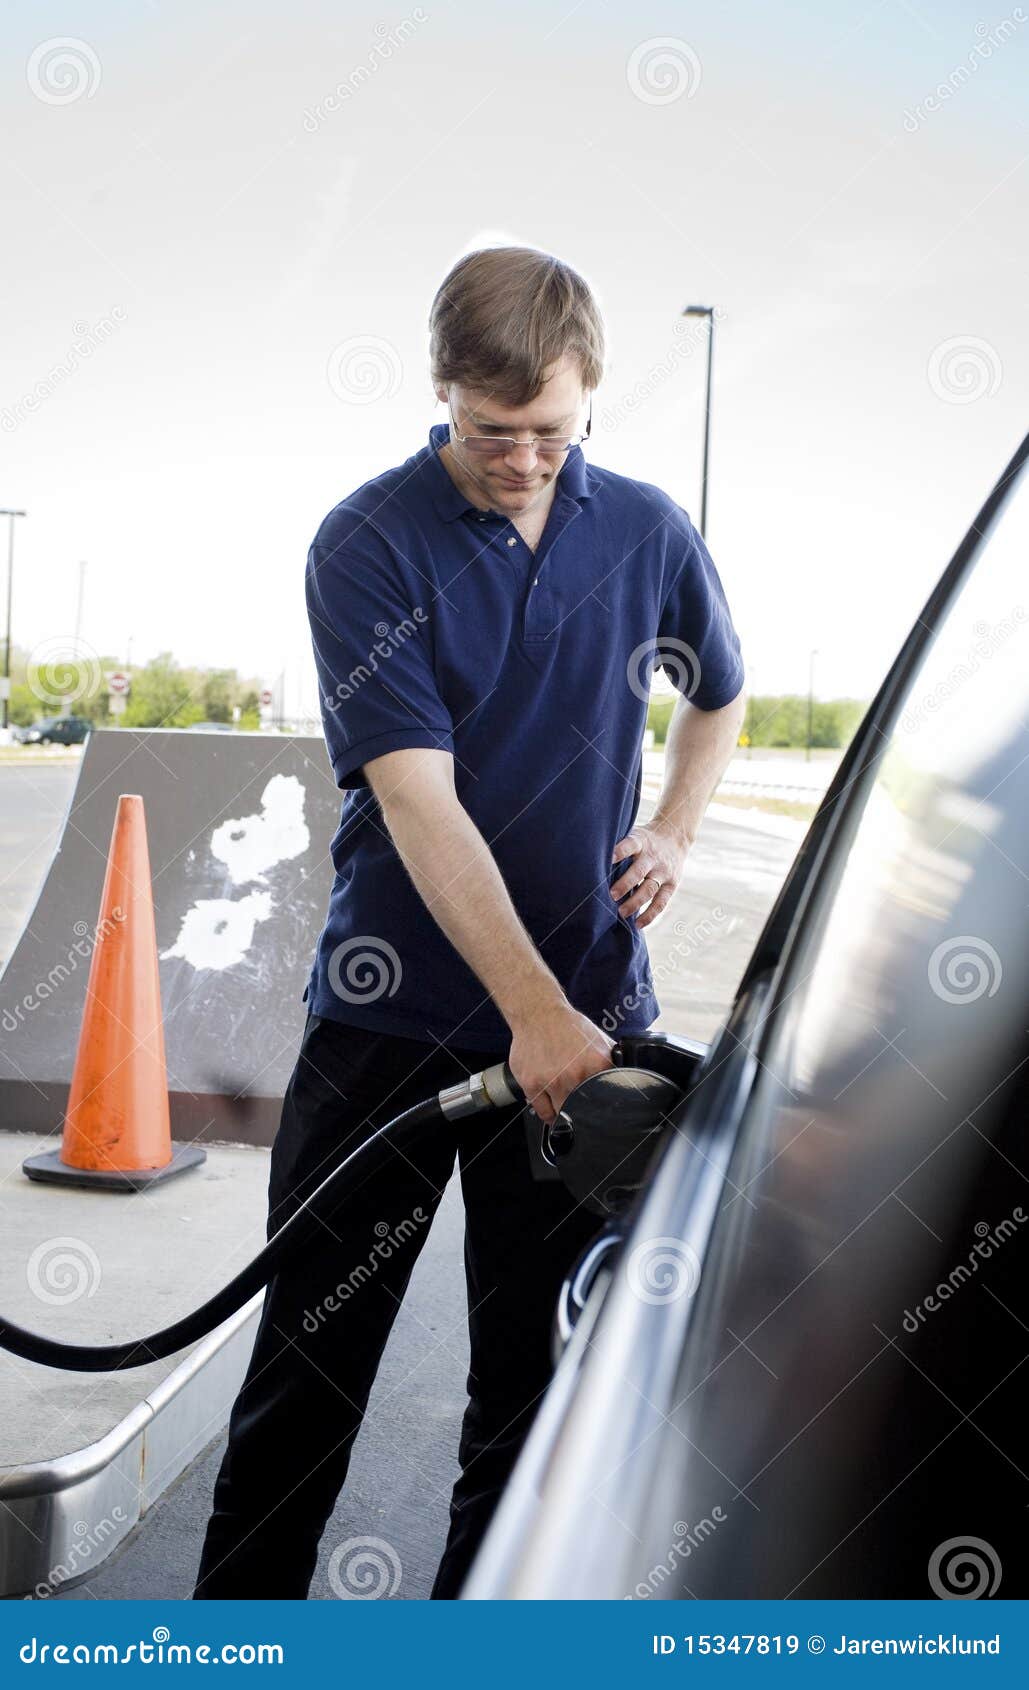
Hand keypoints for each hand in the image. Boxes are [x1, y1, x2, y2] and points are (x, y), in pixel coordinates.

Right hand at [507, 1004, 614, 1125]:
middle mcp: (575, 1074)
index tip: (601, 1112)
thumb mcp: (598, 1038)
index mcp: (596, 1064)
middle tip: (581, 1107)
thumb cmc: (567, 1025)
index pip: (606, 1099)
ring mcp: (552, 1081)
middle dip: (584, 1111)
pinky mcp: (532, 1084)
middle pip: (583, 1111)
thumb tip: (627, 1075)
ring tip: (566, 1106)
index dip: (604, 1109)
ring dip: (566, 1114)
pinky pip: (543, 1112)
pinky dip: (549, 1115)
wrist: (538, 1013)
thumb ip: (613, 1059)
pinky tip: (552, 1109)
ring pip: (562, 1115)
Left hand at [609, 821, 689, 928]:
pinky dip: (649, 915)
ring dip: (635, 903)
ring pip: (649, 889)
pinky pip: (661, 902)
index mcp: (641, 842)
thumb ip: (619, 848)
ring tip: (621, 913)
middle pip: (639, 871)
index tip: (609, 859)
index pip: (630, 845)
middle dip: (625, 884)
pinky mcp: (671, 885)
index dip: (620, 851)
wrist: (676, 837)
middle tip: (611, 895)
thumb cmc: (644, 842)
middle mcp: (652, 857)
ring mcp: (663, 872)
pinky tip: (637, 924)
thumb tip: (590, 864)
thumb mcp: (634, 836)